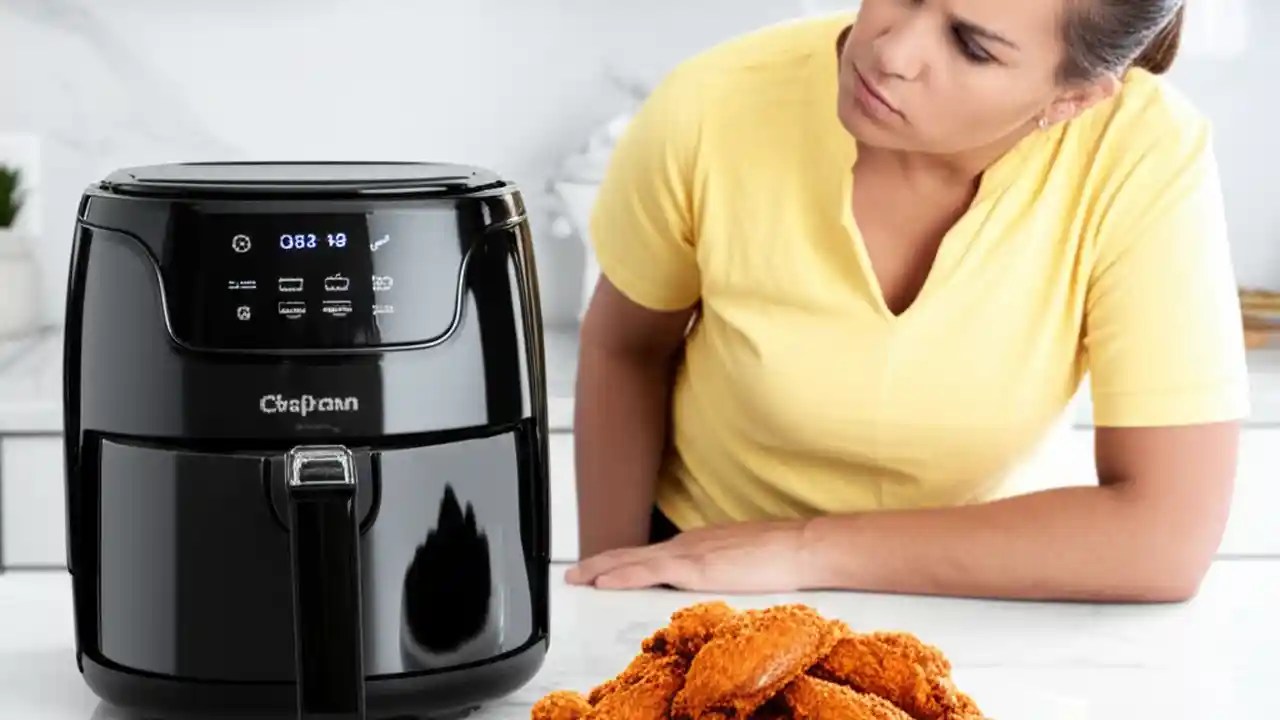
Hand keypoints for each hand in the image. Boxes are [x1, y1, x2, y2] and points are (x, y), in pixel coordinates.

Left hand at [564, 519, 817, 592]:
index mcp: (696, 546)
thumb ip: (718, 575)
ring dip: (599, 570)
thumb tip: (709, 587)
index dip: (620, 562)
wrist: (802, 546)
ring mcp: (689, 554)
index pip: (648, 555)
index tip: (599, 570)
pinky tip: (601, 583)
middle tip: (573, 574)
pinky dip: (621, 576)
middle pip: (631, 555)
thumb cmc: (781, 557)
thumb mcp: (740, 567)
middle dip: (599, 565)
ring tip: (575, 578)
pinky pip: (648, 572)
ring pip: (631, 561)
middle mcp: (686, 545)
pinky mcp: (695, 567)